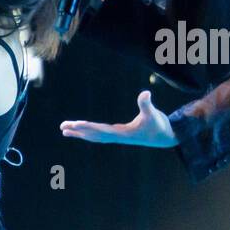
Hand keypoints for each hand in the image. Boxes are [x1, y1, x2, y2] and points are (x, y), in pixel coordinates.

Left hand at [60, 90, 176, 147]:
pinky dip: (89, 133)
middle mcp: (117, 136)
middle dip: (78, 131)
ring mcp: (118, 136)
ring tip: (65, 131)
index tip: (76, 124)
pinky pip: (99, 135)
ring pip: (94, 136)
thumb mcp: (153, 114)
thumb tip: (146, 92)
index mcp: (123, 133)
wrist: (166, 138)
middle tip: (62, 127)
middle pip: (93, 134)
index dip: (89, 127)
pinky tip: (82, 131)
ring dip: (80, 133)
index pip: (101, 130)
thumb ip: (147, 104)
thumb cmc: (159, 126)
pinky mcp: (120, 135)